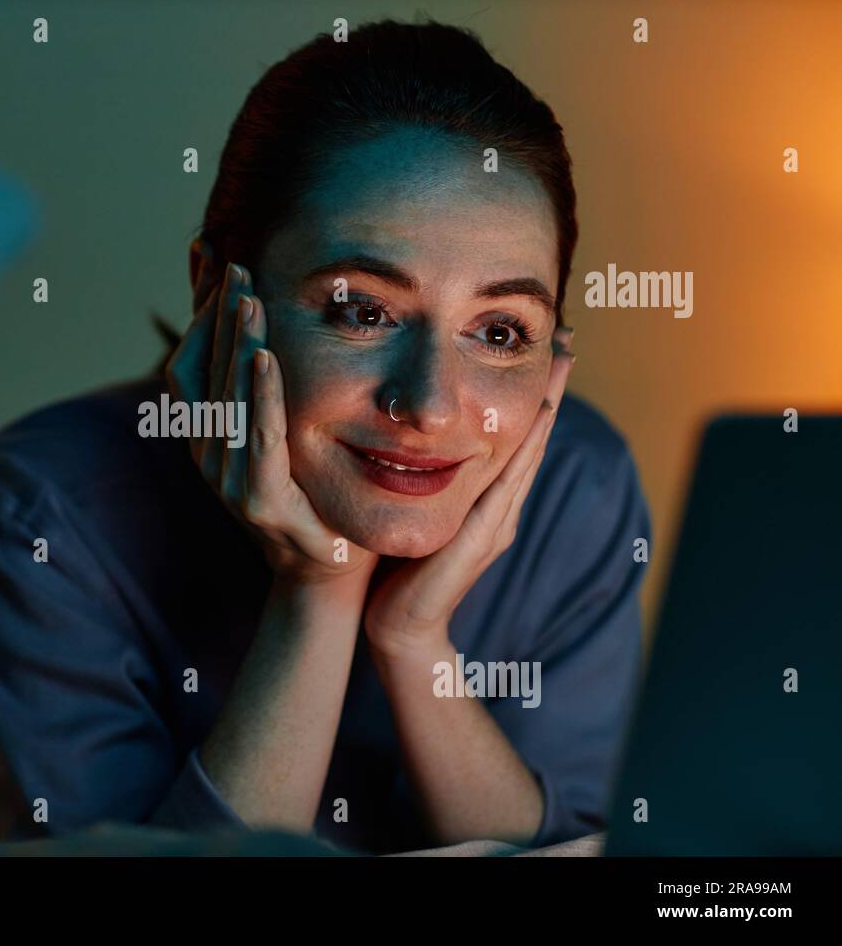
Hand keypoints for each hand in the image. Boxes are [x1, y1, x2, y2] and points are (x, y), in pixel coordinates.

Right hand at [165, 255, 377, 585]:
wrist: (328, 568)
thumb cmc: (311, 490)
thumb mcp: (282, 426)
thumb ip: (265, 378)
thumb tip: (258, 317)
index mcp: (206, 434)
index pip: (188, 358)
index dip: (198, 309)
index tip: (216, 258)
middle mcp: (207, 453)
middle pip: (200, 370)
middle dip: (217, 314)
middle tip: (238, 265)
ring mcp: (228, 479)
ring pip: (224, 400)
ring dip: (235, 345)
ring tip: (248, 298)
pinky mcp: (260, 502)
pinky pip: (258, 438)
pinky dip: (260, 396)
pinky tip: (268, 358)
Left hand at [363, 327, 576, 657]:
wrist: (400, 628)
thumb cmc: (401, 570)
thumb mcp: (418, 510)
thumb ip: (427, 481)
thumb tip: (414, 437)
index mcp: (488, 501)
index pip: (515, 437)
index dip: (532, 394)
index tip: (544, 347)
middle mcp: (500, 508)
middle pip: (533, 438)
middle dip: (550, 387)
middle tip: (568, 338)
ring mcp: (496, 523)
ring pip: (527, 455)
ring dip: (545, 408)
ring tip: (560, 365)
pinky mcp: (479, 540)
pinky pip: (505, 486)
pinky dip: (522, 452)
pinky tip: (534, 420)